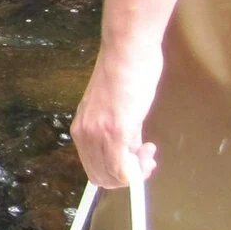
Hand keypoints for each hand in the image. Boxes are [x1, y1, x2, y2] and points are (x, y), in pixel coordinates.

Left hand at [71, 41, 162, 188]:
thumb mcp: (116, 109)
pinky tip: (148, 149)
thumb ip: (121, 133)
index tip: (136, 161)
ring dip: (136, 171)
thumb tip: (132, 152)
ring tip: (148, 150)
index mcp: (82, 128)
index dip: (117, 173)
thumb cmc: (126, 73)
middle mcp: (85, 133)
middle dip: (127, 176)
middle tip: (146, 160)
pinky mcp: (116, 130)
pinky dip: (137, 170)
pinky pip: (123, 168)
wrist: (127, 51)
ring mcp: (99, 133)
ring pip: (112, 176)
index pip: (94, 168)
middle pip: (101, 177)